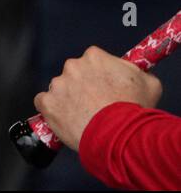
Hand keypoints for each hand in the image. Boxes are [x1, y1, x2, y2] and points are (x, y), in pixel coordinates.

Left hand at [34, 45, 163, 150]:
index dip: (100, 75)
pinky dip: (52, 110)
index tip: (104, 86)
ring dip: (69, 99)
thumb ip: (136, 72)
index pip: (93, 61)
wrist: (119, 134)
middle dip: (83, 86)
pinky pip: (44, 103)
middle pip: (75, 73)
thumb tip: (135, 72)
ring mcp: (58, 85)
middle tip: (96, 103)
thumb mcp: (149, 83)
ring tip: (85, 115)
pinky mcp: (47, 103)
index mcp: (94, 57)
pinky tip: (66, 118)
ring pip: (60, 89)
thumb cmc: (134, 110)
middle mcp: (73, 66)